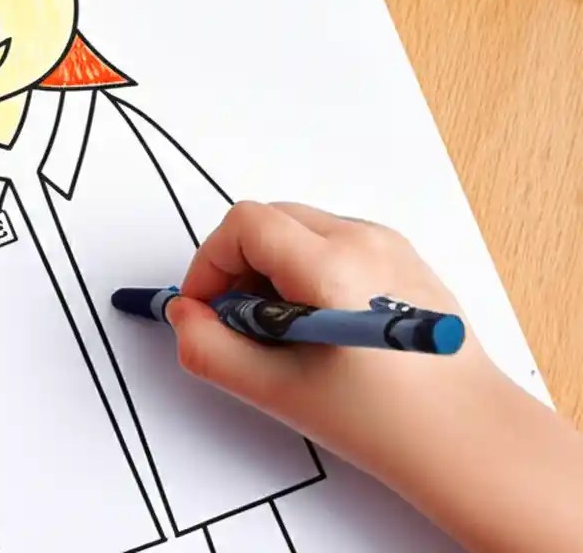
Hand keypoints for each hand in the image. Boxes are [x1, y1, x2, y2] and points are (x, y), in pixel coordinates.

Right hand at [169, 202, 582, 552]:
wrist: (470, 436)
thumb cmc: (386, 421)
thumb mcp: (278, 390)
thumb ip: (212, 350)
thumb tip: (185, 315)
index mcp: (332, 266)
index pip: (244, 225)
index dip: (210, 263)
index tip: (207, 309)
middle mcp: (365, 240)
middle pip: (270, 219)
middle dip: (238, 265)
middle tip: (239, 324)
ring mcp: (389, 245)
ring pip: (300, 229)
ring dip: (272, 269)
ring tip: (283, 331)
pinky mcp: (404, 258)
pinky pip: (334, 242)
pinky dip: (307, 271)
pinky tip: (318, 326)